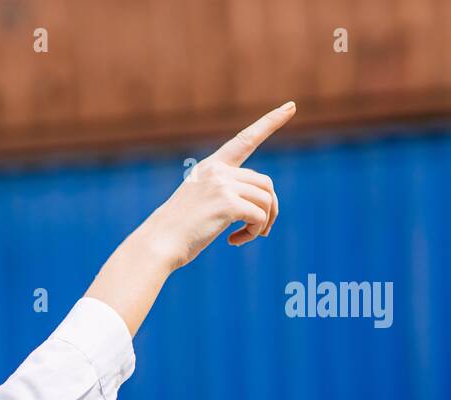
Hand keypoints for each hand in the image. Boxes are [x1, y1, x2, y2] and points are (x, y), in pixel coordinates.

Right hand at [139, 101, 294, 268]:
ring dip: (263, 222)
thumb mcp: (201, 201)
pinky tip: (233, 241)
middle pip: (265, 183)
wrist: (158, 243)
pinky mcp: (227, 204)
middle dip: (269, 208)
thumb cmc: (179, 229)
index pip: (245, 140)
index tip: (291, 106)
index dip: (270, 122)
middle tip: (262, 230)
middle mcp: (218, 171)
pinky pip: (259, 217)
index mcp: (211, 167)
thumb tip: (266, 204)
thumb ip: (228, 192)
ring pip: (266, 200)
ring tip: (246, 236)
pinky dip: (254, 232)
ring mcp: (222, 186)